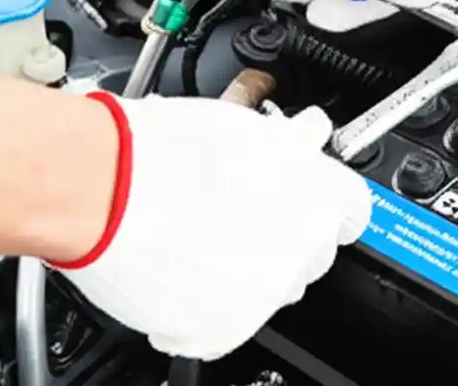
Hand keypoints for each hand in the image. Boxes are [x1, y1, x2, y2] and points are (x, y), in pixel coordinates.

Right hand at [51, 92, 369, 360]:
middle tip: (239, 215)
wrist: (105, 187)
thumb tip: (303, 139)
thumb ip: (288, 144)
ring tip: (200, 240)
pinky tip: (180, 274)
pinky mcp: (223, 329)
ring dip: (249, 271)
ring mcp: (264, 293)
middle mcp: (302, 248)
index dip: (323, 200)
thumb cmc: (163, 149)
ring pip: (272, 288)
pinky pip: (227, 326)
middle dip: (284, 235)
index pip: (352, 208)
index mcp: (319, 193)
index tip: (306, 198)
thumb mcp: (244, 127)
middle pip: (312, 251)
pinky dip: (206, 308)